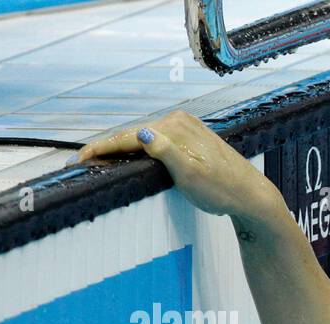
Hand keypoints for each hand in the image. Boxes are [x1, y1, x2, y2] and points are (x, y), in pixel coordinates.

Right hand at [74, 110, 284, 226]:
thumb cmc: (221, 189)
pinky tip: (132, 155)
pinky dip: (141, 148)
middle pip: (135, 134)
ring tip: (100, 159)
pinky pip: (159, 141)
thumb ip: (165, 153)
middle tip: (83, 161)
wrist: (250, 195)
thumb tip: (143, 133)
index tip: (79, 158)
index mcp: (174, 127)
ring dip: (124, 147)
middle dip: (109, 147)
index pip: (129, 136)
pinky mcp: (193, 138)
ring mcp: (187, 128)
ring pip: (146, 137)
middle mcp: (179, 122)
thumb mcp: (190, 174)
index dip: (102, 148)